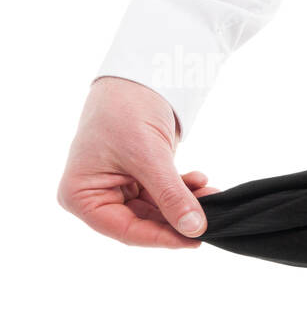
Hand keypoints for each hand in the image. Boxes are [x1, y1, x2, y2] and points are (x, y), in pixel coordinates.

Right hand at [57, 77, 216, 247]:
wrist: (137, 79)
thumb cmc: (126, 111)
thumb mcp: (150, 157)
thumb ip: (171, 196)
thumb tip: (194, 229)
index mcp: (81, 195)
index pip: (124, 230)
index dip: (161, 238)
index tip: (195, 240)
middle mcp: (95, 196)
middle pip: (142, 224)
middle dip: (179, 219)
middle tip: (213, 218)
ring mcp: (116, 188)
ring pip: (158, 211)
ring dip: (186, 205)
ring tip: (212, 194)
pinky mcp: (137, 180)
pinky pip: (163, 196)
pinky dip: (184, 192)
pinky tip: (201, 181)